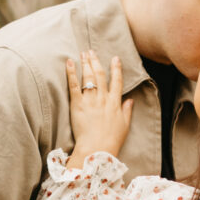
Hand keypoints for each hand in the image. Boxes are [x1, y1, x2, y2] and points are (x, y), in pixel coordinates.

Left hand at [66, 51, 132, 165]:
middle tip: (92, 51)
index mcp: (115, 103)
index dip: (116, 68)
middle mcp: (103, 98)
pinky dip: (71, 72)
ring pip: (88, 77)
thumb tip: (130, 101)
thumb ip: (127, 111)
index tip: (115, 58)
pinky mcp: (77, 104)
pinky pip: (74, 85)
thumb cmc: (111, 141)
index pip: (117, 81)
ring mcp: (90, 100)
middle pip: (100, 75)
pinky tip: (69, 62)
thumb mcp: (124, 126)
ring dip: (85, 63)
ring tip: (83, 53)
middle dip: (96, 61)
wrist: (97, 148)